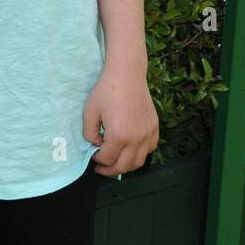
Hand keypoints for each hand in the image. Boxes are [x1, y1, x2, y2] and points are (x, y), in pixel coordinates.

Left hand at [83, 61, 158, 176]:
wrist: (127, 74)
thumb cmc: (106, 91)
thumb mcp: (89, 111)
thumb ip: (89, 133)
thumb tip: (97, 145)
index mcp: (119, 136)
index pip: (108, 159)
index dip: (98, 160)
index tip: (93, 156)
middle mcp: (136, 139)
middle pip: (124, 166)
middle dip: (111, 170)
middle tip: (102, 169)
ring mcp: (148, 135)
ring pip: (139, 161)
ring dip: (126, 166)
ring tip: (116, 162)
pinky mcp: (154, 128)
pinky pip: (149, 149)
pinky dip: (140, 154)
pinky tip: (131, 150)